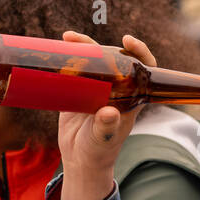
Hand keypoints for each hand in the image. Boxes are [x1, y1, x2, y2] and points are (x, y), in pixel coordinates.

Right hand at [56, 32, 154, 199]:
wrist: (80, 161)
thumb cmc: (98, 152)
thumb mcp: (103, 140)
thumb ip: (106, 127)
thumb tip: (109, 112)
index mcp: (131, 96)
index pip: (143, 68)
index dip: (139, 51)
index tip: (127, 40)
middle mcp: (116, 88)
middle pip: (113, 58)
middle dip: (98, 44)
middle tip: (78, 39)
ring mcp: (97, 88)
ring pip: (93, 60)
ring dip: (81, 46)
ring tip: (66, 38)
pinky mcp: (78, 91)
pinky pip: (76, 70)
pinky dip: (67, 58)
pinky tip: (56, 49)